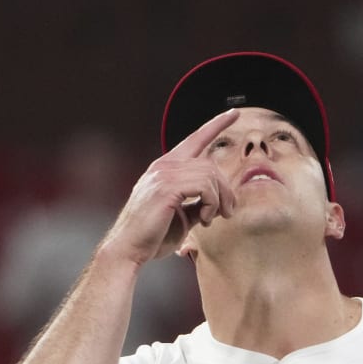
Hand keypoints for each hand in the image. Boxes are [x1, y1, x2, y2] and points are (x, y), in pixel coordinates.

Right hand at [102, 108, 239, 263]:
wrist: (129, 250)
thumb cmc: (153, 236)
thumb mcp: (182, 215)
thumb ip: (198, 202)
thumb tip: (218, 201)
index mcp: (165, 168)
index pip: (194, 139)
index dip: (215, 125)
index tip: (234, 113)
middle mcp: (164, 165)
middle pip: (211, 164)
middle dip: (226, 189)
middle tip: (228, 212)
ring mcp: (163, 174)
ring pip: (210, 175)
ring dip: (220, 200)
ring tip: (213, 218)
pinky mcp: (166, 188)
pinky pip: (205, 186)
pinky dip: (212, 203)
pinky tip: (206, 218)